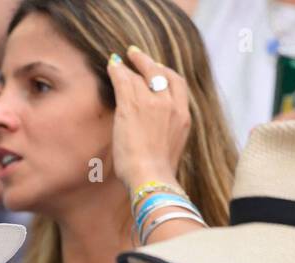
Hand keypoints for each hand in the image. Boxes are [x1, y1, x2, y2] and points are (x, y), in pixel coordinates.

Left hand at [106, 45, 190, 191]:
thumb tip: (157, 134)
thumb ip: (168, 133)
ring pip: (140, 75)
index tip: (157, 68)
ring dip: (130, 65)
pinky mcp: (132, 106)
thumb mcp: (172, 148)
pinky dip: (117, 71)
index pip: (177, 83)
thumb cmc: (158, 172)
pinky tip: (111, 65)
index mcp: (183, 116)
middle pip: (160, 73)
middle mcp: (170, 104)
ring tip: (120, 59)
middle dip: (148, 62)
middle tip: (136, 54)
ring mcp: (152, 103)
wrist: (151, 176)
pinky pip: (123, 81)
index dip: (165, 72)